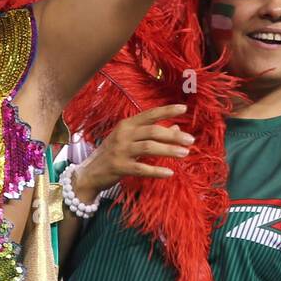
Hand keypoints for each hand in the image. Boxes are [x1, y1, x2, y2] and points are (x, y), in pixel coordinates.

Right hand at [74, 104, 193, 198]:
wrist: (90, 173)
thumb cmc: (113, 154)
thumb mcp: (129, 140)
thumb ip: (150, 133)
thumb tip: (176, 127)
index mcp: (126, 125)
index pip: (149, 114)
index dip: (167, 110)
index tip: (184, 108)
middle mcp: (123, 135)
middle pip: (152, 131)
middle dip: (173, 135)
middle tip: (190, 140)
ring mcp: (120, 151)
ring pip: (149, 147)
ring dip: (169, 150)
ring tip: (184, 153)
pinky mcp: (119, 167)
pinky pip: (141, 168)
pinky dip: (156, 171)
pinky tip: (170, 173)